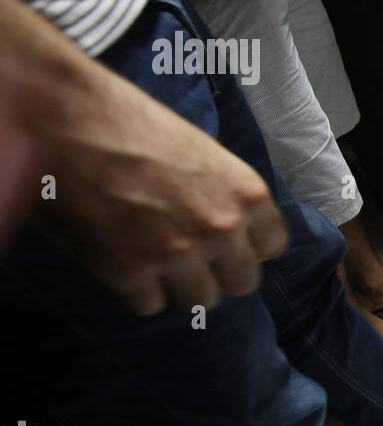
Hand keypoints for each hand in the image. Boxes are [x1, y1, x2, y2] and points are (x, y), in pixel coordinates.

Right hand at [37, 63, 288, 316]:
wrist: (67, 120)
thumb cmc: (133, 124)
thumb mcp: (204, 154)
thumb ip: (226, 197)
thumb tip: (237, 235)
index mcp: (247, 194)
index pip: (272, 247)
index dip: (246, 246)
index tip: (226, 242)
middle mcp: (222, 228)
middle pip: (242, 283)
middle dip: (217, 272)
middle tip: (189, 256)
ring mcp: (178, 254)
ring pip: (200, 301)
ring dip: (180, 286)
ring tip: (154, 258)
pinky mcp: (130, 273)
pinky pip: (151, 305)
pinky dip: (137, 290)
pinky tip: (122, 260)